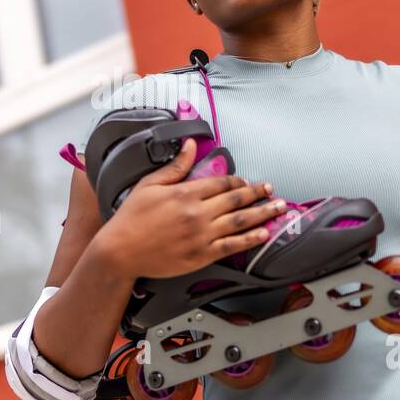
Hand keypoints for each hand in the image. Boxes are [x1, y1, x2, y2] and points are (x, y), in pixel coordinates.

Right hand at [97, 138, 288, 280]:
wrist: (120, 251)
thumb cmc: (131, 218)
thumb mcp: (150, 184)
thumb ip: (176, 166)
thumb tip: (192, 145)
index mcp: (186, 192)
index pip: (222, 182)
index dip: (238, 180)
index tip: (247, 181)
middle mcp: (197, 213)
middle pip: (236, 199)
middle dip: (258, 193)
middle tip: (272, 190)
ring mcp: (201, 235)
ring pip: (240, 221)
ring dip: (263, 213)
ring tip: (278, 208)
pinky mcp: (201, 255)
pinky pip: (232, 245)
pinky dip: (250, 239)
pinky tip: (263, 233)